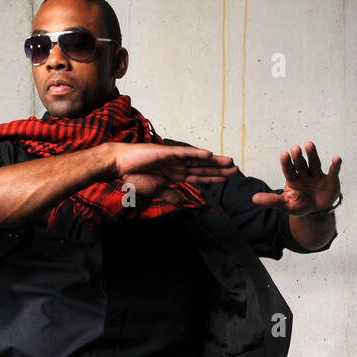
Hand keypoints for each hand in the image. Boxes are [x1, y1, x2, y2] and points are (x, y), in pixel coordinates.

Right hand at [109, 142, 238, 205]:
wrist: (120, 165)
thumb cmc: (135, 176)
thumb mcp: (156, 191)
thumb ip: (170, 195)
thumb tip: (181, 204)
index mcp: (175, 175)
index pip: (198, 177)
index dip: (213, 178)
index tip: (227, 178)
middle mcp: (177, 166)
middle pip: (202, 168)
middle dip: (219, 169)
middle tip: (236, 169)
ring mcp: (173, 158)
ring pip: (198, 160)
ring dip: (214, 161)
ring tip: (229, 161)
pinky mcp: (166, 152)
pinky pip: (184, 153)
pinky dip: (196, 153)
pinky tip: (209, 154)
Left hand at [251, 142, 341, 215]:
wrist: (317, 209)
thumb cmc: (300, 204)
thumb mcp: (285, 205)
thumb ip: (271, 201)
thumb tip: (253, 199)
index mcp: (293, 179)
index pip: (288, 170)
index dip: (286, 163)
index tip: (284, 154)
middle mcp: (304, 174)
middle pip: (301, 164)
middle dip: (298, 157)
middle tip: (295, 148)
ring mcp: (317, 175)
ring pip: (314, 163)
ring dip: (312, 154)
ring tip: (309, 144)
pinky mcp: (330, 179)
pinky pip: (333, 172)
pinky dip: (335, 166)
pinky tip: (337, 158)